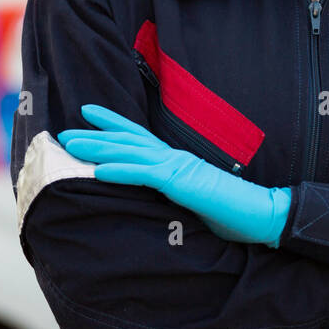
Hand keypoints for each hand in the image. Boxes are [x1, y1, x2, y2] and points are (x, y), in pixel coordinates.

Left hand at [59, 104, 290, 247]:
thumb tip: (155, 199)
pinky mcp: (183, 183)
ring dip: (100, 147)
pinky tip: (100, 171)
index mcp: (178, 162)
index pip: (140, 139)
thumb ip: (176, 194)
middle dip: (97, 133)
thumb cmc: (233, 212)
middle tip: (66, 128)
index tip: (89, 115)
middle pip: (130, 140)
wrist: (262, 213)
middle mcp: (176, 158)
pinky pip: (146, 175)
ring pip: (132, 152)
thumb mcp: (195, 201)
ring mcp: (179, 168)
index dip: (114, 125)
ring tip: (72, 145)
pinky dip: (122, 171)